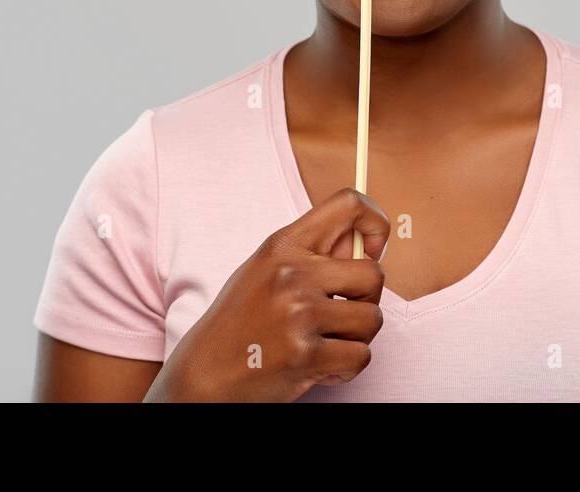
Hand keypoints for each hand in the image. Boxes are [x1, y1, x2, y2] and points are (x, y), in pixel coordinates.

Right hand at [144, 187, 390, 401]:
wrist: (203, 375)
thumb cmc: (238, 324)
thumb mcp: (265, 271)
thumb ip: (312, 255)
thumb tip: (367, 244)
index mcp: (282, 245)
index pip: (348, 204)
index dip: (375, 221)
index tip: (375, 248)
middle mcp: (292, 273)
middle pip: (373, 274)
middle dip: (367, 299)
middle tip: (341, 315)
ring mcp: (299, 313)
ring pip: (373, 319)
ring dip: (356, 338)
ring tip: (323, 343)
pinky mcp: (306, 354)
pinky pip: (361, 356)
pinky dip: (345, 368)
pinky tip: (318, 366)